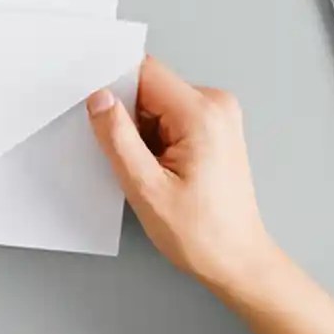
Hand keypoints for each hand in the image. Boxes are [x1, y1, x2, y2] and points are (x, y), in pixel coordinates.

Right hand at [85, 57, 277, 289]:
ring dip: (142, 131)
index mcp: (202, 113)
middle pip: (151, 87)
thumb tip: (99, 98)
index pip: (145, 72)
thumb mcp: (146, 188)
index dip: (114, 88)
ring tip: (149, 170)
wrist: (238, 260)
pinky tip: (159, 169)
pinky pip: (172, 117)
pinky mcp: (215, 128)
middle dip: (128, 116)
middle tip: (128, 158)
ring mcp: (218, 115)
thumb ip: (118, 138)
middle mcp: (216, 105)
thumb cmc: (202, 234)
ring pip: (158, 103)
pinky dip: (156, 138)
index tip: (96, 112)